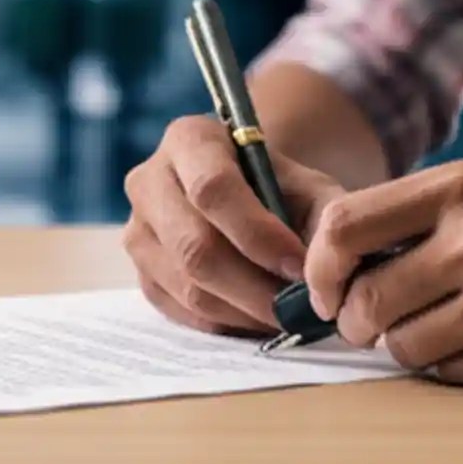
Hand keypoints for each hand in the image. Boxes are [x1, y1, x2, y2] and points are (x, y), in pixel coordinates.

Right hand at [122, 115, 344, 335]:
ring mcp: (136, 229)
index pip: (212, 189)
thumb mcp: (309, 186)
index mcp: (188, 140)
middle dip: (254, 287)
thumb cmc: (277, 187)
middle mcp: (148, 180)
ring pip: (186, 285)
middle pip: (193, 246)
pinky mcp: (139, 270)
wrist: (240, 195)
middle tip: (298, 308)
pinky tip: (256, 318)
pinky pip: (179, 310)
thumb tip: (321, 272)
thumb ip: (326, 218)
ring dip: (242, 311)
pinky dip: (224, 323)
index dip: (257, 234)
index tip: (300, 267)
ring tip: (284, 316)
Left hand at [305, 159, 462, 392]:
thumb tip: (316, 263)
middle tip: (366, 321)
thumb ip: (399, 217)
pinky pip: (444, 372)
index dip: (317, 267)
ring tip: (441, 321)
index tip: (322, 288)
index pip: (343, 226)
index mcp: (461, 187)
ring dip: (404, 342)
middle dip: (354, 320)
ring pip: (399, 343)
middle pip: (364, 297)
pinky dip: (450, 363)